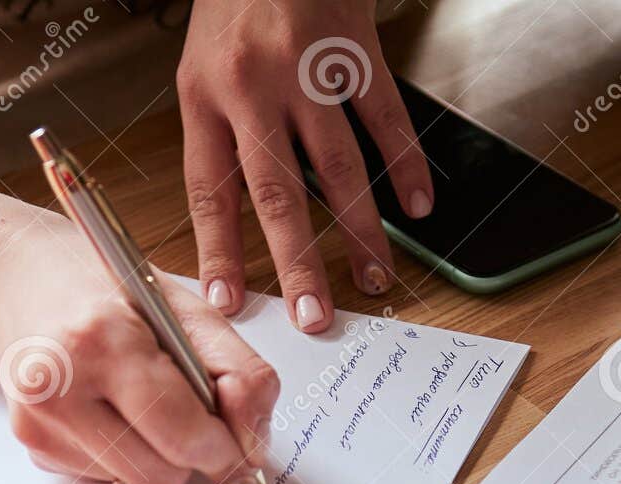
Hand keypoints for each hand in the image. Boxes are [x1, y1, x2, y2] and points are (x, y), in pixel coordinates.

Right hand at [0, 218, 277, 483]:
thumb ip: (237, 372)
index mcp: (103, 338)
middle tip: (189, 414)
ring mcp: (38, 421)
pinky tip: (106, 410)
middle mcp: (59, 384)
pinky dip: (123, 455)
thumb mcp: (185, 310)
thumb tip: (254, 448)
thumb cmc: (107, 291)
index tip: (238, 446)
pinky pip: (107, 481)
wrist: (15, 280)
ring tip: (139, 401)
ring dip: (156, 456)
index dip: (224, 450)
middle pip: (161, 475)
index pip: (182, 431)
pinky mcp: (32, 446)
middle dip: (190, 455)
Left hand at [177, 0, 432, 330]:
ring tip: (373, 275)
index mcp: (204, 96)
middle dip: (296, 263)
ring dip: (360, 229)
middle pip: (275, 192)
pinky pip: (385, 116)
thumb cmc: (237, 1)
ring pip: (337, 166)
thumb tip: (239, 222)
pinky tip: (418, 205)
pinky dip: (405, 163)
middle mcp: (251, 87)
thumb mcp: (202, 67)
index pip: (209, 190)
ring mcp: (306, 69)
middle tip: (313, 315)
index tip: (229, 301)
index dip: (219, 250)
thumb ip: (220, 136)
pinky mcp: (353, 48)